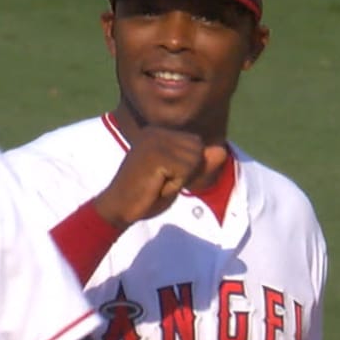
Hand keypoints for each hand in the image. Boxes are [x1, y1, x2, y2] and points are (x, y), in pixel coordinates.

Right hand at [93, 126, 225, 227]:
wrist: (118, 208)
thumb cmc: (147, 195)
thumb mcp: (179, 178)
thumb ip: (200, 164)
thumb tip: (221, 150)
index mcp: (159, 133)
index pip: (196, 145)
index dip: (188, 168)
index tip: (163, 177)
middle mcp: (156, 131)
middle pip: (198, 149)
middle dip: (186, 172)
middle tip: (160, 182)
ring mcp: (154, 140)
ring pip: (194, 159)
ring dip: (180, 179)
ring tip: (158, 183)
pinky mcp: (155, 154)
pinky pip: (185, 169)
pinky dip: (175, 184)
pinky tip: (156, 186)